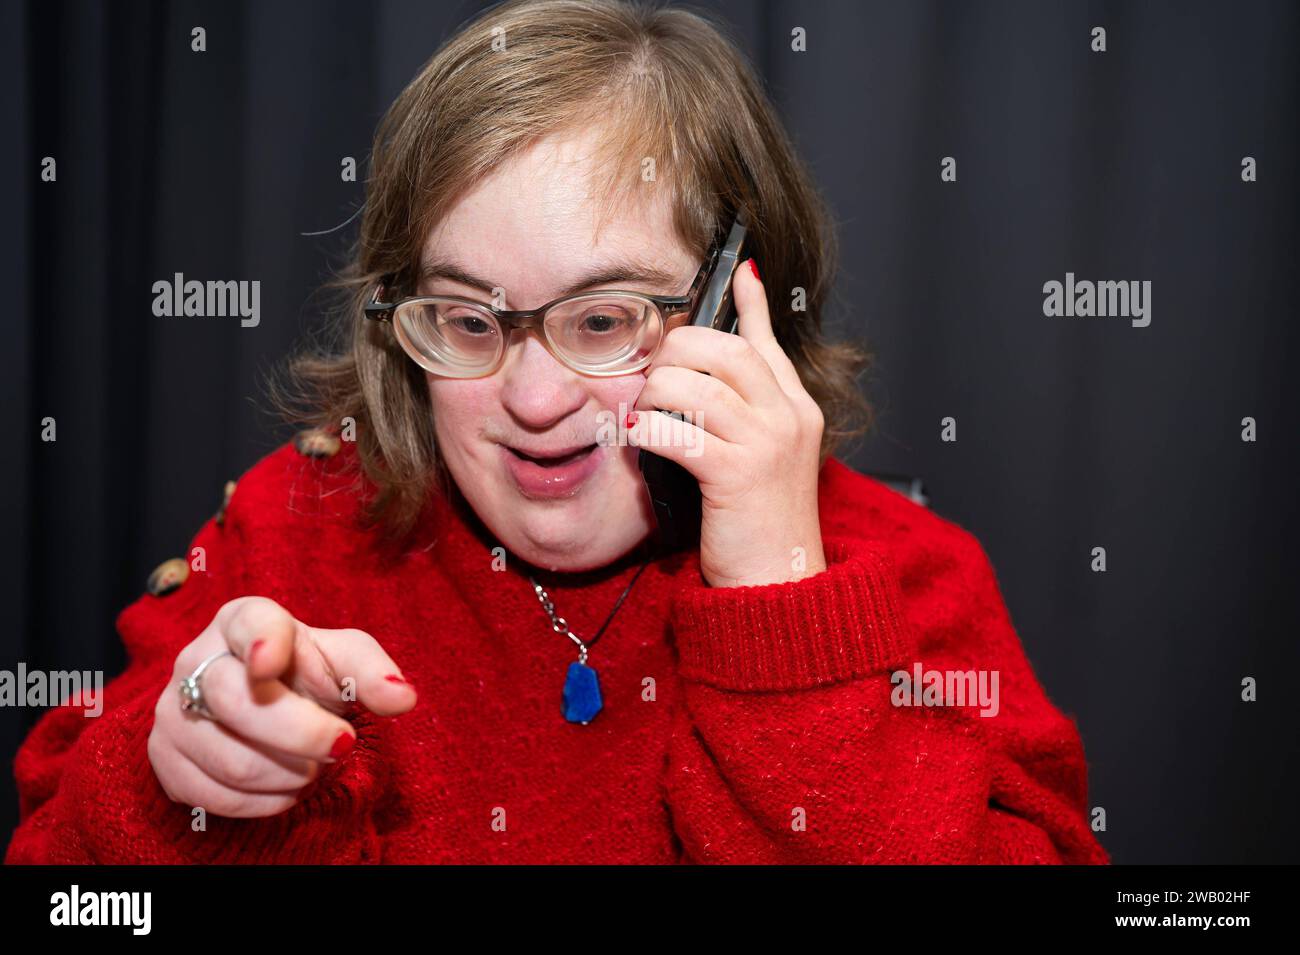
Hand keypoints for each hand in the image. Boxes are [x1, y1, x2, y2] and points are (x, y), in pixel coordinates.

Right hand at [148, 596, 415, 817]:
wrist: (262, 703)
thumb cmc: (306, 672)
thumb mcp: (342, 660)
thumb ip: (371, 672)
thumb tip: (402, 697)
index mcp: (242, 620)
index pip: (249, 624)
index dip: (259, 641)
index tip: (269, 662)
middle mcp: (196, 658)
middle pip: (237, 702)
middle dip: (302, 734)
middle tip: (342, 745)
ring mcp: (172, 710)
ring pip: (229, 759)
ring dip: (288, 774)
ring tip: (312, 767)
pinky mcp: (164, 758)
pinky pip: (212, 794)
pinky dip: (262, 802)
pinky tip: (285, 788)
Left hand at [629, 258, 827, 587]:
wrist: (779, 585)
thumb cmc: (761, 528)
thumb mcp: (762, 462)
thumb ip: (741, 418)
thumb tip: (698, 387)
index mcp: (798, 411)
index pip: (770, 343)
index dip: (751, 305)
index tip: (741, 270)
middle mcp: (788, 418)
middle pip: (723, 350)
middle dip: (675, 353)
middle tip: (653, 377)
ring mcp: (766, 443)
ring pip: (694, 386)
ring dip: (654, 394)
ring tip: (643, 415)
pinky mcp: (736, 474)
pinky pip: (676, 431)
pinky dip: (646, 430)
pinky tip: (637, 438)